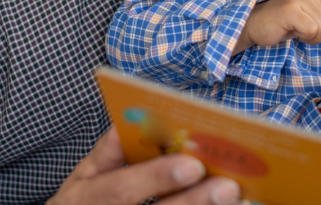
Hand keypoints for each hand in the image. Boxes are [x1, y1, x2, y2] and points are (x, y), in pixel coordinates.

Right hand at [48, 127, 242, 204]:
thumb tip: (126, 124)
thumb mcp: (82, 178)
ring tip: (239, 201)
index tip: (192, 164)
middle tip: (228, 186)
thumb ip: (105, 154)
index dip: (155, 178)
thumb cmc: (85, 203)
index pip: (122, 190)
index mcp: (88, 199)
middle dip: (194, 202)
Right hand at [235, 0, 320, 53]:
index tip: (314, 21)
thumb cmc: (287, 21)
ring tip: (298, 29)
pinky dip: (305, 37)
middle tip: (304, 27)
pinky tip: (293, 31)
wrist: (257, 23)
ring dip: (312, 36)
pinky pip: (312, 30)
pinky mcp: (291, 10)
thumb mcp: (312, 12)